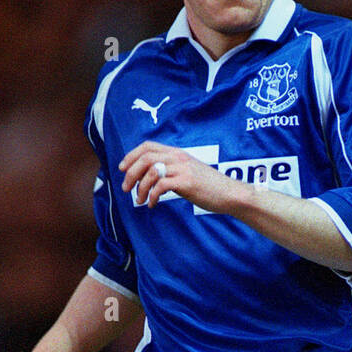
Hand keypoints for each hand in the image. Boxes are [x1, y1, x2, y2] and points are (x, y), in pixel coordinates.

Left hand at [118, 142, 235, 211]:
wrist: (229, 194)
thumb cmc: (208, 186)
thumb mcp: (187, 172)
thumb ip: (171, 170)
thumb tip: (151, 176)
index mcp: (177, 153)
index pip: (148, 146)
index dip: (131, 155)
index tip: (122, 168)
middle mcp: (178, 157)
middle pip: (145, 158)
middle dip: (130, 174)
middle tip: (126, 189)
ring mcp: (183, 169)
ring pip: (151, 172)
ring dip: (140, 188)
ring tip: (138, 200)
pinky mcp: (187, 182)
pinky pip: (161, 186)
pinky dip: (152, 196)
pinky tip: (152, 204)